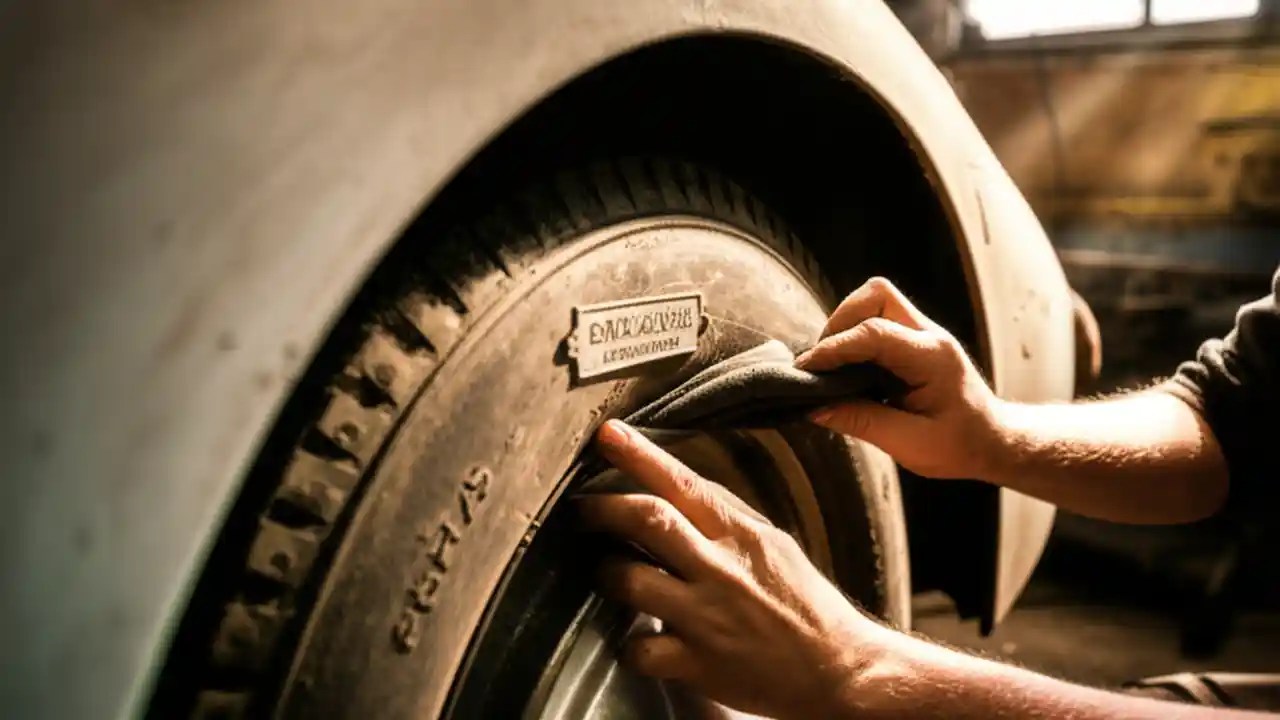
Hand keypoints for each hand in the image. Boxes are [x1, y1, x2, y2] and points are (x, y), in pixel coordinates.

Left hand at [578, 420, 892, 719]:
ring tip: (608, 574)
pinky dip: (627, 643)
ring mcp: (706, 618)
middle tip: (581, 510)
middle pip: (647, 520)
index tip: (608, 435)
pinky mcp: (698, 665)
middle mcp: (722, 570)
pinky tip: (636, 639)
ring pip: (628, 580)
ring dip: (607, 574)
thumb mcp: (772, 544)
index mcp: (741, 535)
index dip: (640, 455)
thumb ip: (725, 517)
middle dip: (601, 509)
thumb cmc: (803, 603)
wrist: (839, 670)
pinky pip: (638, 648)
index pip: (684, 483)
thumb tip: (676, 486)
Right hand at [795, 277, 1002, 479]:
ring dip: (846, 324)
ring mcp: (924, 332)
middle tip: (823, 363)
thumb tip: (815, 408)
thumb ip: (863, 422)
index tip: (806, 369)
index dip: (834, 348)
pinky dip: (854, 333)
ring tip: (832, 363)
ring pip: (875, 299)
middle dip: (840, 323)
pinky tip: (846, 365)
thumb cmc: (959, 445)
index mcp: (932, 358)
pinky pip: (877, 316)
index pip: (874, 334)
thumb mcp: (911, 445)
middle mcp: (929, 335)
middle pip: (876, 296)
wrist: (992, 439)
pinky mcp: (914, 338)